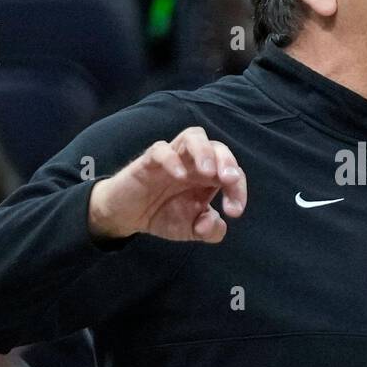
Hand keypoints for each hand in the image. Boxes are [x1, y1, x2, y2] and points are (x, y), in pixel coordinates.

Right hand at [88, 126, 246, 242]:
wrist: (127, 216)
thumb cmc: (163, 214)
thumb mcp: (191, 230)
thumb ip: (210, 231)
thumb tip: (215, 222)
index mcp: (208, 177)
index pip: (233, 172)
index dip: (239, 189)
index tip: (234, 212)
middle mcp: (194, 163)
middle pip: (218, 146)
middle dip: (228, 161)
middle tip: (229, 180)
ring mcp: (173, 157)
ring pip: (194, 136)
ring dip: (204, 151)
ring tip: (208, 172)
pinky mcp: (149, 160)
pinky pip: (161, 149)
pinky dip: (172, 159)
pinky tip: (178, 176)